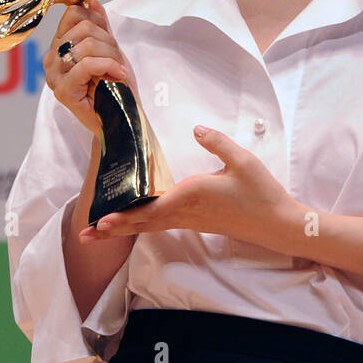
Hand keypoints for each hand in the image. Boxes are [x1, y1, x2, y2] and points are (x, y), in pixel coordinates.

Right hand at [43, 0, 140, 139]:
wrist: (122, 117)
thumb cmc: (115, 86)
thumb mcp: (110, 50)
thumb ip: (99, 26)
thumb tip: (89, 0)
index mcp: (58, 47)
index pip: (73, 14)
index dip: (98, 21)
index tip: (111, 40)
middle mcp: (51, 59)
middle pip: (82, 27)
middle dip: (109, 41)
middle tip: (118, 60)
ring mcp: (54, 76)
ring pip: (86, 44)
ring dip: (112, 55)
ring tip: (118, 70)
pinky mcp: (62, 91)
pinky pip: (86, 64)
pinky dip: (109, 66)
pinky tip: (119, 75)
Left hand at [78, 126, 302, 252]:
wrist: (277, 223)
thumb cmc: (261, 192)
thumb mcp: (243, 161)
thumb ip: (217, 142)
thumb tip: (195, 128)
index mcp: (192, 196)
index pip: (151, 209)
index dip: (124, 216)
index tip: (101, 220)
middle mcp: (186, 212)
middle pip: (143, 222)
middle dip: (113, 228)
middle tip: (85, 234)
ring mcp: (191, 220)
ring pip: (151, 226)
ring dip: (124, 228)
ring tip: (99, 232)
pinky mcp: (197, 222)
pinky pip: (162, 224)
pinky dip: (142, 224)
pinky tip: (134, 221)